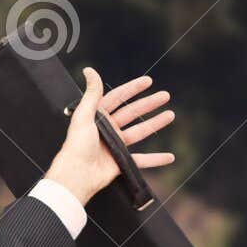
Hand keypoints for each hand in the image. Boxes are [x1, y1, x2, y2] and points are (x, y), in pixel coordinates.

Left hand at [44, 68, 175, 207]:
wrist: (76, 175)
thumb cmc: (76, 146)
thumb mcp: (83, 115)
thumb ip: (91, 93)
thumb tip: (88, 70)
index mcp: (99, 116)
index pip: (118, 98)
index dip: (133, 89)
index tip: (148, 81)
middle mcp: (108, 130)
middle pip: (133, 112)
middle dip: (149, 104)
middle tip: (165, 96)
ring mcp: (115, 146)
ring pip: (140, 132)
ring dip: (155, 123)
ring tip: (170, 115)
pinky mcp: (120, 162)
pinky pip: (142, 160)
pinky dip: (155, 159)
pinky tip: (168, 157)